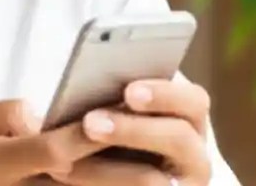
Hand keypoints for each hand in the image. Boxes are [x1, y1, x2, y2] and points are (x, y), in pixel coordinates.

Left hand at [44, 78, 212, 185]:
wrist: (84, 168)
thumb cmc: (100, 123)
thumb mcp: (105, 103)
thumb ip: (107, 90)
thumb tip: (85, 80)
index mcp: (189, 114)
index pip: (193, 100)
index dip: (165, 94)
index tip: (128, 92)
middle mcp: (194, 153)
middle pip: (179, 139)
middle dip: (134, 130)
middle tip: (89, 123)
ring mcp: (180, 185)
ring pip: (153, 182)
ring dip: (106, 171)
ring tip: (61, 164)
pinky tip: (62, 176)